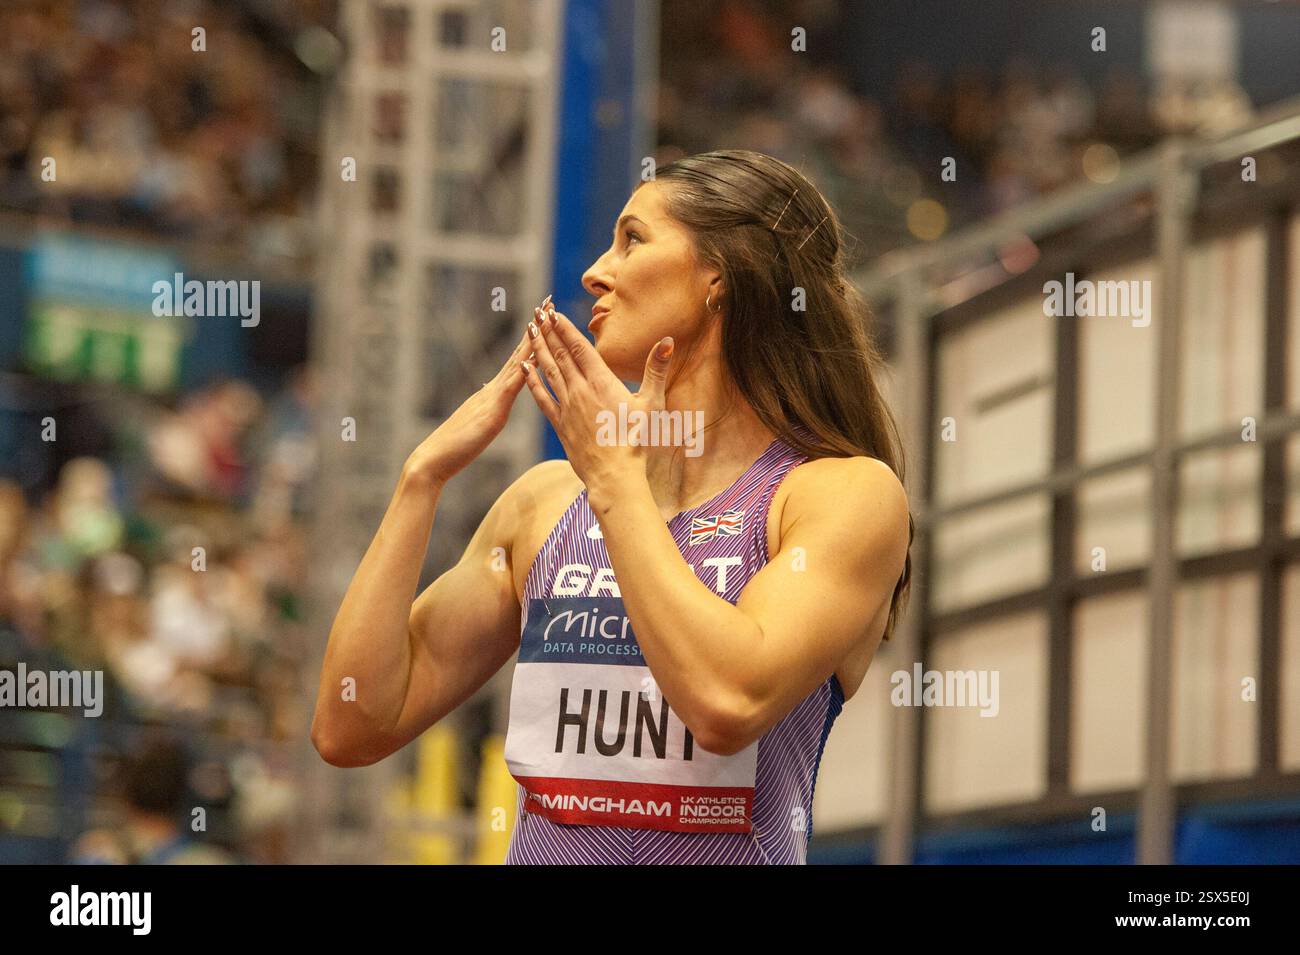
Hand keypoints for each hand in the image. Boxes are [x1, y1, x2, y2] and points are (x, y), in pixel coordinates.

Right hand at [402, 317, 537, 485]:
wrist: (433, 459)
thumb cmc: (455, 448)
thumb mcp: (480, 424)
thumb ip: (488, 409)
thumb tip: (493, 399)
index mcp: (494, 392)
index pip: (518, 360)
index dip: (533, 337)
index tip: (544, 315)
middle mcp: (493, 387)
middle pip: (520, 352)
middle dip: (537, 326)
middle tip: (549, 301)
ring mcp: (493, 396)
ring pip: (518, 362)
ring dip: (534, 338)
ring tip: (546, 315)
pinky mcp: (493, 411)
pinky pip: (512, 386)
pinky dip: (524, 368)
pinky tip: (534, 354)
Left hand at [520, 301, 673, 492]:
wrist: (615, 477)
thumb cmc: (638, 442)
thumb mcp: (652, 403)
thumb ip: (656, 369)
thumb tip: (667, 341)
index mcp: (602, 382)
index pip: (578, 347)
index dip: (564, 328)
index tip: (552, 311)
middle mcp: (580, 391)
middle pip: (559, 355)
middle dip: (547, 331)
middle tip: (536, 312)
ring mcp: (568, 408)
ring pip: (548, 372)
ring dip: (537, 349)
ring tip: (529, 331)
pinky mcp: (561, 425)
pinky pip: (542, 398)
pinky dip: (533, 381)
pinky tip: (525, 369)